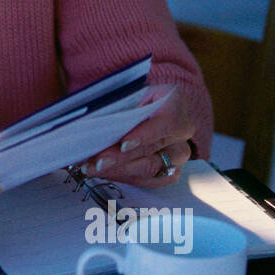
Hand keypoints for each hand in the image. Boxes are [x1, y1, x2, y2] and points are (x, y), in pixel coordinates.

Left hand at [79, 86, 195, 188]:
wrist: (148, 110)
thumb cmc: (135, 99)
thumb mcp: (127, 94)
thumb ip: (117, 105)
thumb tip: (92, 120)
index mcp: (175, 102)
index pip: (166, 122)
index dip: (145, 135)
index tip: (124, 144)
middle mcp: (182, 130)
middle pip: (153, 149)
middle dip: (121, 158)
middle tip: (98, 161)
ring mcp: (178, 153)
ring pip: (150, 168)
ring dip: (118, 170)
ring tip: (92, 168)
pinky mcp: (170, 171)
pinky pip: (147, 180)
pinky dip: (122, 176)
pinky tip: (103, 172)